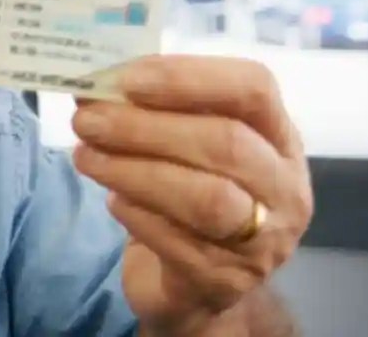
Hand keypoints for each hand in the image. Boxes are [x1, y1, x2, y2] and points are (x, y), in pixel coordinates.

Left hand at [70, 55, 313, 334]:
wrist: (200, 290)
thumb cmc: (191, 195)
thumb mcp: (190, 147)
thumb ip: (160, 112)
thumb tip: (98, 82)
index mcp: (279, 137)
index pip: (254, 88)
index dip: (188, 77)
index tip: (124, 78)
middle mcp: (283, 188)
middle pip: (226, 143)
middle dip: (145, 126)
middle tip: (87, 119)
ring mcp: (261, 242)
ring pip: (204, 197)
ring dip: (133, 169)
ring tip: (84, 155)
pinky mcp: (222, 282)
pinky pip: (175, 241)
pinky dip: (134, 213)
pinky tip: (110, 199)